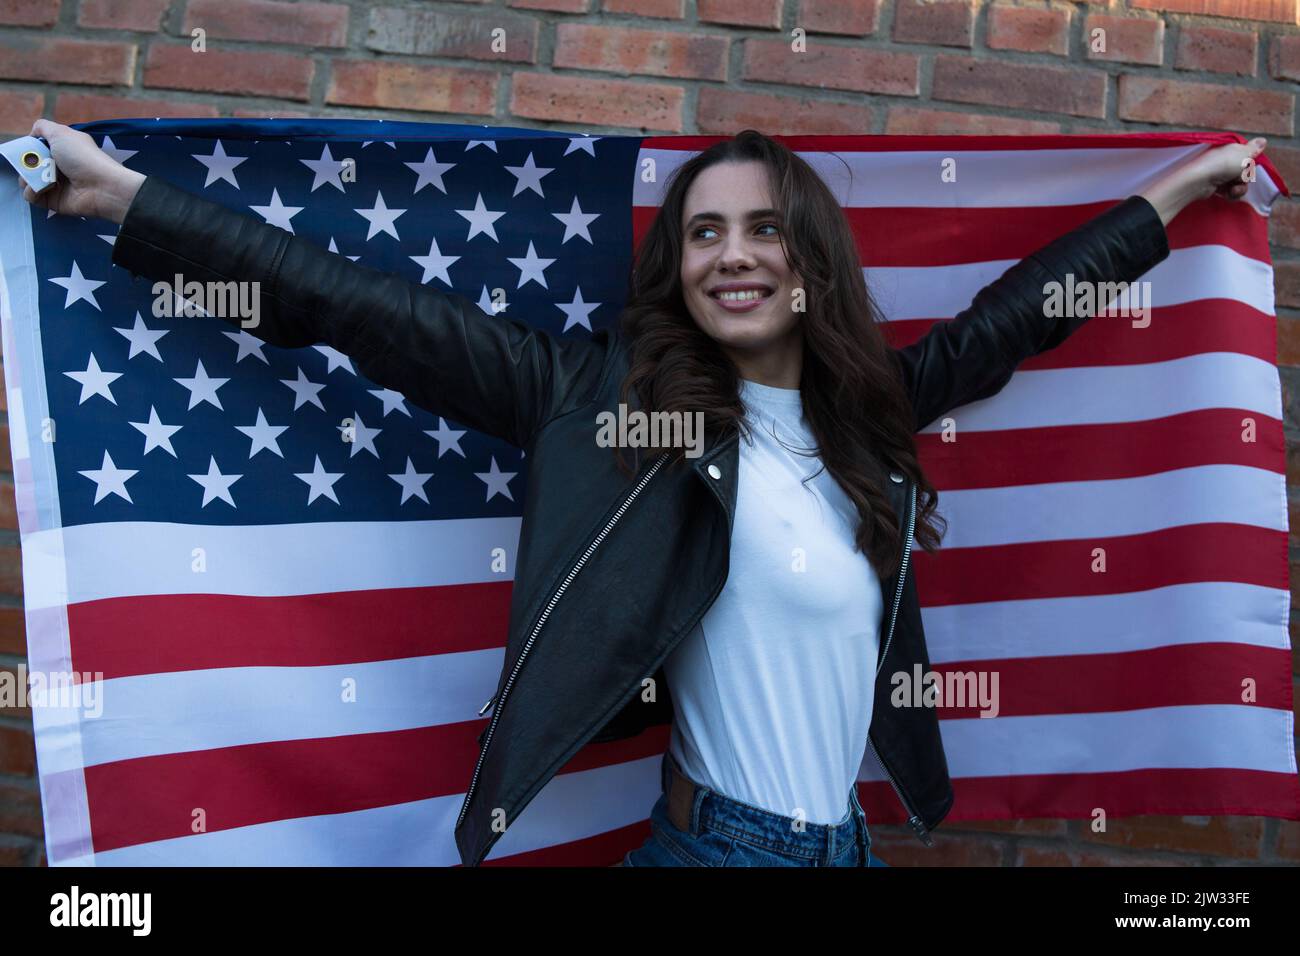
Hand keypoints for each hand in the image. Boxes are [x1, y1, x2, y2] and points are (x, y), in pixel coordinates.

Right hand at [18, 118, 144, 223]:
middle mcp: (57, 167)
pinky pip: (32, 196)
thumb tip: (31, 133)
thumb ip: (43, 127)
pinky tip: (40, 188)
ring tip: (36, 177)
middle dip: (24, 163)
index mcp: (61, 150)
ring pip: (27, 180)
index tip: (27, 148)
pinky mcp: (53, 201)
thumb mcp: (61, 133)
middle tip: (31, 164)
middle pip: (29, 164)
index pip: (36, 148)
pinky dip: (31, 192)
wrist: (102, 187)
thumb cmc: (82, 157)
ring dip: (26, 177)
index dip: (29, 147)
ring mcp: (54, 185)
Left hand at [1185, 136, 1267, 202]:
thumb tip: (1263, 140)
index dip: (1250, 162)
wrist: (1200, 181)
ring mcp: (1220, 174)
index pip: (1247, 155)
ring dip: (1239, 188)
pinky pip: (1231, 192)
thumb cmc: (1224, 164)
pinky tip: (1227, 194)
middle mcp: (1226, 161)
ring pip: (1240, 183)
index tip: (1248, 165)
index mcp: (1232, 149)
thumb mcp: (1243, 153)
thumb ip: (1254, 149)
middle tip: (1239, 177)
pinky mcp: (1216, 187)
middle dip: (1245, 177)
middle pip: (1245, 171)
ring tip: (1233, 189)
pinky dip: (1231, 194)